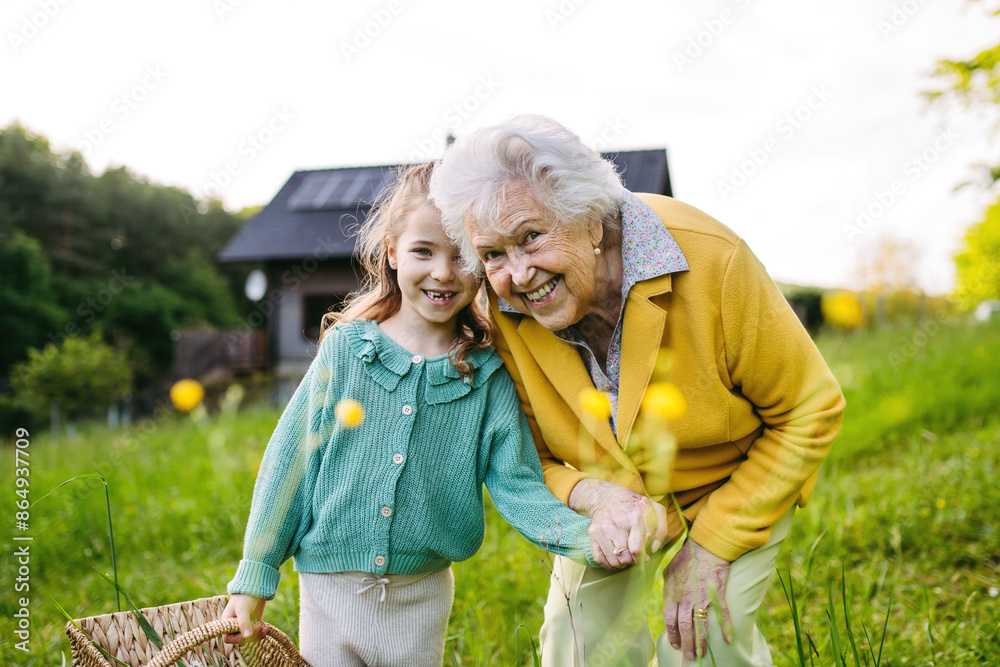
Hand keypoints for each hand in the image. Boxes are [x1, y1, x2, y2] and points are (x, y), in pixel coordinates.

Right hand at [221, 593, 267, 643]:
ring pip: (249, 638)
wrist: (255, 588)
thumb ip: (244, 623)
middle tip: (259, 627)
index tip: (248, 633)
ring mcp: (244, 626)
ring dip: (257, 636)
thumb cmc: (244, 597)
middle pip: (240, 639)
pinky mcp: (252, 624)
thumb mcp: (243, 610)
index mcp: (227, 623)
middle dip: (250, 636)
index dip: (237, 639)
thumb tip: (247, 637)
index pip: (228, 638)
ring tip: (265, 630)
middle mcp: (233, 626)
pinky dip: (260, 633)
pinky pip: (255, 634)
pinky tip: (265, 629)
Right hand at [568, 478, 669, 568]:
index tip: (644, 557)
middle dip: (632, 560)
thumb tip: (653, 549)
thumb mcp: (654, 510)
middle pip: (625, 558)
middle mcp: (617, 524)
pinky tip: (615, 555)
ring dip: (621, 562)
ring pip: (613, 561)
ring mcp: (602, 529)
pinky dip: (608, 563)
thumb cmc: (634, 505)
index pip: (636, 549)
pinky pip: (600, 560)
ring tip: (625, 553)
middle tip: (634, 553)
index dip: (641, 558)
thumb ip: (661, 530)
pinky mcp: (592, 534)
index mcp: (634, 518)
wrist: (606, 495)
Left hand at [663, 537, 733, 660]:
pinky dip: (725, 628)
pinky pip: (722, 614)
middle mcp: (685, 598)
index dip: (673, 634)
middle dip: (686, 644)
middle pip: (684, 627)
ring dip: (700, 642)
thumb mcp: (669, 571)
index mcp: (672, 594)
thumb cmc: (686, 558)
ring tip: (701, 654)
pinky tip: (728, 640)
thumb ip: (667, 588)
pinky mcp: (716, 594)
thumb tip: (667, 599)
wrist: (705, 547)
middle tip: (689, 656)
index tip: (675, 644)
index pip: (670, 620)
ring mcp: (701, 597)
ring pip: (700, 625)